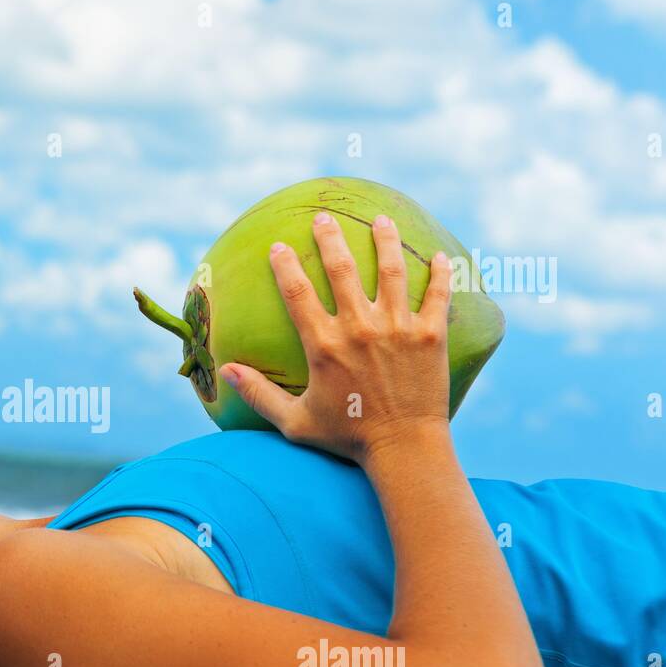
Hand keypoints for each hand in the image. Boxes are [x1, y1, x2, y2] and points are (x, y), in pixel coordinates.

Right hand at [219, 212, 452, 466]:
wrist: (404, 449)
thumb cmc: (347, 437)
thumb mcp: (294, 421)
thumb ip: (259, 394)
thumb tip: (225, 371)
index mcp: (324, 346)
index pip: (298, 293)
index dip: (285, 266)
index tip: (278, 245)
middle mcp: (359, 329)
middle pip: (341, 270)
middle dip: (330, 238)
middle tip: (325, 217)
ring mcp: (397, 328)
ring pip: (390, 271)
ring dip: (385, 241)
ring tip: (381, 220)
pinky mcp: (430, 336)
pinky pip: (437, 295)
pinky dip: (439, 273)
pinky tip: (438, 254)